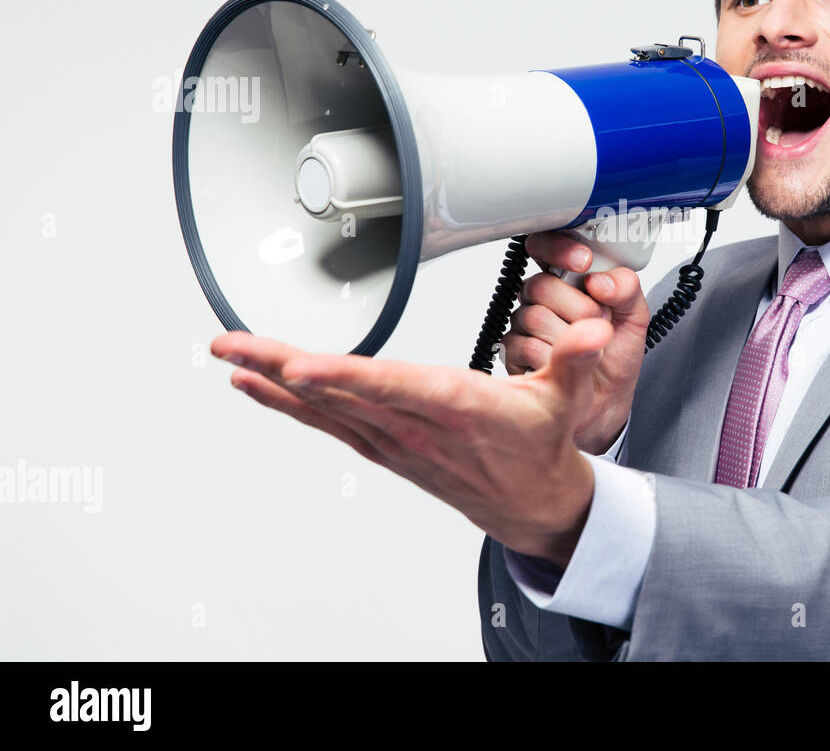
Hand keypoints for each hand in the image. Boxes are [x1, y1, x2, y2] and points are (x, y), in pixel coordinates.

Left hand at [210, 316, 616, 566]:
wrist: (533, 503)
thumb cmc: (540, 444)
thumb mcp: (568, 399)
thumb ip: (578, 359)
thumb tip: (593, 333)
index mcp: (457, 408)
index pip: (393, 389)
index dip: (345, 379)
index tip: (301, 367)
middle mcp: (416, 426)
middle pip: (340, 395)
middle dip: (282, 368)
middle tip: (233, 344)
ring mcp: (395, 441)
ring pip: (325, 410)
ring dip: (274, 382)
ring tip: (231, 355)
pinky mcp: (386, 447)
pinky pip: (329, 425)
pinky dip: (290, 405)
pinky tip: (261, 386)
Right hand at [501, 232, 649, 453]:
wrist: (604, 404)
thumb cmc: (614, 357)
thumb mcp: (635, 318)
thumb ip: (627, 289)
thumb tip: (602, 280)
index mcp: (569, 279)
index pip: (546, 246)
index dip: (559, 248)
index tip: (583, 262)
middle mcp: (542, 297)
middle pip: (540, 284)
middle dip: (579, 309)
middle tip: (599, 324)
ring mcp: (525, 324)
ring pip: (533, 316)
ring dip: (569, 338)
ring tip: (586, 349)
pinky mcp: (513, 352)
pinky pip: (524, 345)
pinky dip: (553, 359)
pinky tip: (565, 364)